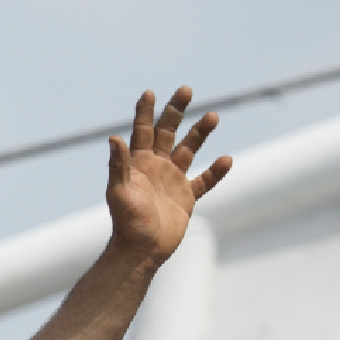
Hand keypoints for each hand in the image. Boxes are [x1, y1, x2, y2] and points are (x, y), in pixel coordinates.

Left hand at [106, 86, 232, 261]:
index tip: (149, 92)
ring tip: (213, 116)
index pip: (141, 131)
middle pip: (167, 133)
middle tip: (186, 89)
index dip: (145, 112)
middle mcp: (155, 167)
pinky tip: (226, 160)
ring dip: (200, 134)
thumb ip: (118, 165)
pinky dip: (216, 171)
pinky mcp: (187, 197)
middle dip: (176, 111)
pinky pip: (204, 180)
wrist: (141, 250)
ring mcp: (172, 180)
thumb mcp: (119, 192)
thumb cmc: (126, 222)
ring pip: (188, 150)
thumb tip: (113, 138)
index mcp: (137, 164)